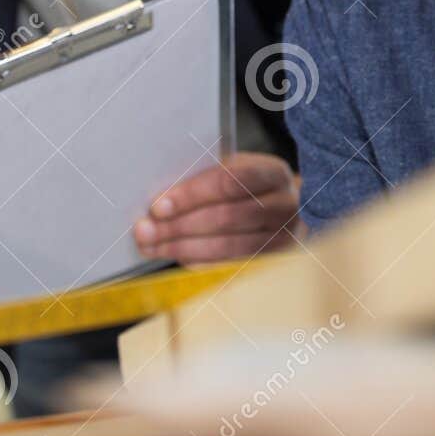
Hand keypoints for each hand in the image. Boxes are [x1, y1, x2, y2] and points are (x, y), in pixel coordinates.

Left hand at [133, 153, 304, 264]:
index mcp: (272, 172)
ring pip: (227, 245)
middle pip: (226, 217)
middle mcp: (284, 205)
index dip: (192, 194)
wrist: (289, 210)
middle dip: (179, 225)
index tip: (158, 206)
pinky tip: (176, 257)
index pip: (230, 180)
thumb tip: (161, 199)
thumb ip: (208, 178)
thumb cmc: (251, 187)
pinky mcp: (273, 262)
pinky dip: (199, 262)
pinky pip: (230, 265)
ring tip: (152, 247)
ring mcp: (283, 237)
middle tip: (145, 231)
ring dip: (183, 248)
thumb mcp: (238, 169)